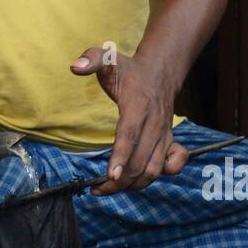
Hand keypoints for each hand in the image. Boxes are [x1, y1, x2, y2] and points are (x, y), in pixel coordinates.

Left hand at [70, 47, 188, 193]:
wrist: (159, 72)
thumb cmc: (128, 70)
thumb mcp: (108, 58)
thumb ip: (91, 59)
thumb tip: (74, 67)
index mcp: (137, 105)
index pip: (129, 135)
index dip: (120, 157)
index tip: (110, 176)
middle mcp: (154, 123)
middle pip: (140, 160)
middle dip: (120, 181)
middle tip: (98, 189)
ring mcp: (164, 134)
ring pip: (155, 169)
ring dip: (135, 184)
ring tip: (111, 189)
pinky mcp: (170, 141)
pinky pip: (173, 164)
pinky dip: (162, 176)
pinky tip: (140, 180)